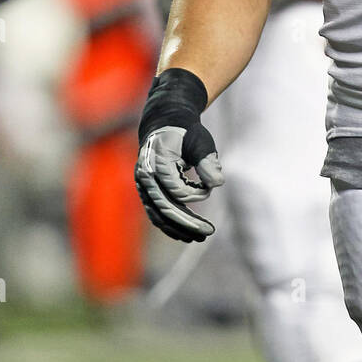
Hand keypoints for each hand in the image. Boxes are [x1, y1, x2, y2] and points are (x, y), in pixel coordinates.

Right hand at [135, 69, 222, 241]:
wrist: (165, 124)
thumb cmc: (185, 132)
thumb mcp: (200, 141)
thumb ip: (207, 161)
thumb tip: (218, 183)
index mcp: (155, 163)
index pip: (176, 190)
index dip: (196, 193)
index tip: (209, 187)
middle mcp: (144, 178)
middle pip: (165, 208)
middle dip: (187, 223)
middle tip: (208, 232)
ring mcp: (143, 186)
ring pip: (158, 215)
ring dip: (178, 229)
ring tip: (199, 238)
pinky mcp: (147, 192)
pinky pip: (156, 214)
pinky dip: (170, 225)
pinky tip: (185, 234)